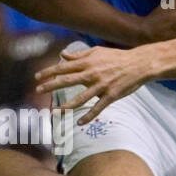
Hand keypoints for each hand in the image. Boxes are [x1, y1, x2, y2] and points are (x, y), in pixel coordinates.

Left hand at [35, 43, 151, 123]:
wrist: (139, 63)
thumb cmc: (116, 57)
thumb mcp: (97, 52)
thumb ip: (79, 55)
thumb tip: (62, 55)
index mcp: (87, 62)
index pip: (63, 67)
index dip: (49, 72)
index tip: (37, 77)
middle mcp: (92, 73)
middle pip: (67, 80)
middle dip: (51, 86)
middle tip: (38, 91)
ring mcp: (101, 85)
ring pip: (81, 98)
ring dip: (66, 106)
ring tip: (55, 111)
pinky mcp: (111, 95)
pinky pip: (98, 108)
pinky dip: (88, 117)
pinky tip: (79, 123)